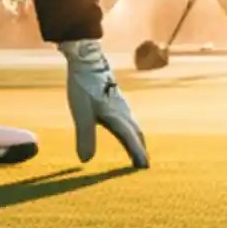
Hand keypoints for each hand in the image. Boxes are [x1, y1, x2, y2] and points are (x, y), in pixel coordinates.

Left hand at [59, 40, 149, 168]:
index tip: (144, 168)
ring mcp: (121, 105)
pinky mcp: (116, 99)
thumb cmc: (84, 86)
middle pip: (136, 135)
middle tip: (144, 165)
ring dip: (137, 140)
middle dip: (140, 150)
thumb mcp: (82, 114)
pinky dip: (130, 130)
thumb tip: (85, 161)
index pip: (131, 140)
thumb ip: (85, 137)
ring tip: (137, 151)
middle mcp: (124, 113)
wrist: (87, 59)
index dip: (138, 155)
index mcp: (118, 118)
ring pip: (134, 126)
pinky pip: (128, 119)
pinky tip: (123, 129)